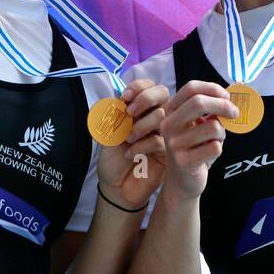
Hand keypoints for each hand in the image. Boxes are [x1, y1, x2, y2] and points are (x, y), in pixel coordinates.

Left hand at [96, 78, 168, 211]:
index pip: (147, 86)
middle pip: (162, 93)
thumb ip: (112, 114)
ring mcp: (163, 132)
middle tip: (129, 113)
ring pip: (161, 115)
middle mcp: (153, 117)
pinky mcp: (168, 150)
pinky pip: (159, 139)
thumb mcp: (106, 133)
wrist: (116, 187)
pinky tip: (130, 154)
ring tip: (127, 139)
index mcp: (139, 109)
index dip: (138, 87)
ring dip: (140, 125)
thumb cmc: (112, 159)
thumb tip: (119, 98)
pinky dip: (141, 145)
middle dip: (144, 99)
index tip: (124, 97)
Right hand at [158, 80, 232, 200]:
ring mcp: (174, 144)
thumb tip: (230, 98)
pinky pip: (215, 147)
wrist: (182, 182)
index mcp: (170, 111)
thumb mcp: (196, 126)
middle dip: (224, 105)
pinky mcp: (184, 161)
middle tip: (235, 113)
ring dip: (222, 133)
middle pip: (199, 102)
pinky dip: (219, 149)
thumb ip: (209, 111)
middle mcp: (168, 125)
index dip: (212, 88)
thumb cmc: (194, 149)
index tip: (227, 96)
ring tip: (215, 141)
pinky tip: (209, 155)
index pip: (191, 88)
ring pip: (213, 127)